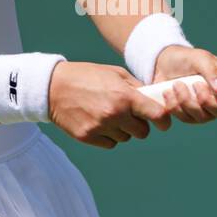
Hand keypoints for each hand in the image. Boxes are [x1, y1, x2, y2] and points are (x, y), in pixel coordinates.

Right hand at [48, 61, 172, 149]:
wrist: (53, 87)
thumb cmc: (87, 76)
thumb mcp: (114, 73)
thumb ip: (136, 87)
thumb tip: (154, 99)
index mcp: (124, 96)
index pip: (156, 114)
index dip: (163, 120)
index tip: (163, 122)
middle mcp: (114, 114)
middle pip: (142, 132)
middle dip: (139, 125)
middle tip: (129, 115)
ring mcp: (100, 127)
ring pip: (125, 138)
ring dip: (122, 130)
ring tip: (108, 115)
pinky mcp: (88, 137)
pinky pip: (110, 144)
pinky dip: (108, 136)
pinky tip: (98, 122)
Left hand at [149, 46, 216, 123]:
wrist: (162, 64)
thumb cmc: (188, 59)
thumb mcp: (201, 58)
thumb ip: (213, 71)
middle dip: (209, 102)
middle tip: (196, 84)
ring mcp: (207, 110)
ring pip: (203, 118)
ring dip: (188, 101)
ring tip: (177, 84)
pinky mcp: (189, 116)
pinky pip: (186, 119)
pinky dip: (176, 106)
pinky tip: (169, 92)